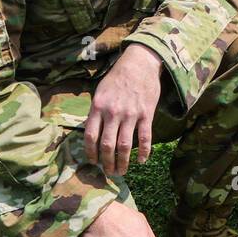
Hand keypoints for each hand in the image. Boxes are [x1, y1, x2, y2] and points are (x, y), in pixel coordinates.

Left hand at [85, 44, 162, 176]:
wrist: (140, 63)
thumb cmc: (117, 77)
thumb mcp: (100, 91)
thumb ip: (96, 112)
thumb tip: (91, 132)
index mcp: (98, 107)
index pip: (90, 136)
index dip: (90, 152)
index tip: (93, 162)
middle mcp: (113, 112)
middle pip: (107, 145)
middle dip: (106, 163)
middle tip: (108, 173)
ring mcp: (131, 114)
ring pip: (125, 145)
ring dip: (122, 162)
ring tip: (121, 171)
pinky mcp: (147, 114)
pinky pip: (145, 137)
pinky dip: (144, 152)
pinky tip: (142, 161)